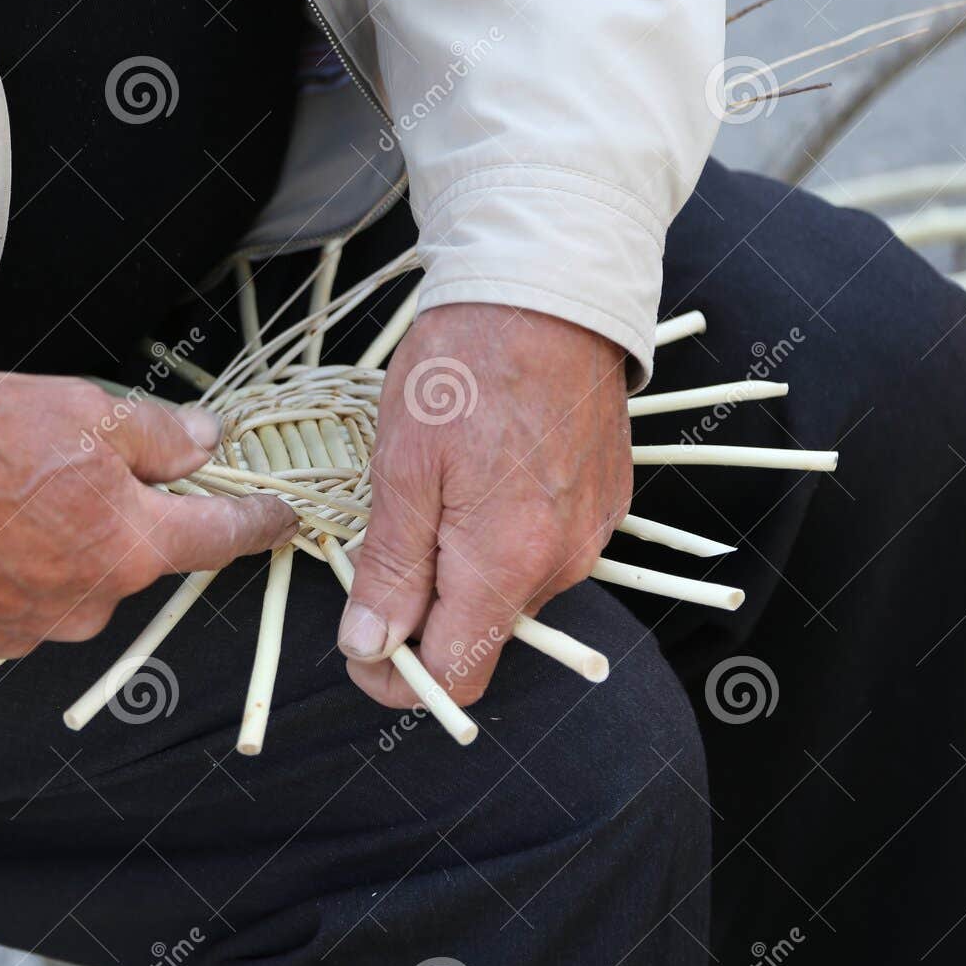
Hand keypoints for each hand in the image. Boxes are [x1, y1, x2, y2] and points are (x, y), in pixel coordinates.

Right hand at [0, 374, 295, 665]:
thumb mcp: (82, 412)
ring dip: (48, 547)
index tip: (278, 519)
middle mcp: (94, 602)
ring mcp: (35, 631)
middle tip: (55, 471)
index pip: (219, 536)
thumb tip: (204, 442)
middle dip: (109, 518)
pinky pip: (7, 605)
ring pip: (66, 581)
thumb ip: (154, 435)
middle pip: (128, 556)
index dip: (255, 522)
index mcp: (132, 546)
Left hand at [340, 303, 631, 706]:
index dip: (400, 678)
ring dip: (464, 569)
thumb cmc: (466, 366)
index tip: (362, 645)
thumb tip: (370, 648)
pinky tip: (483, 476)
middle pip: (482, 635)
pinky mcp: (603, 505)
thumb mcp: (402, 468)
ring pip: (510, 592)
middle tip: (387, 539)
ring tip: (437, 492)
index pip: (457, 677)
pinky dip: (502, 536)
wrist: (549, 288)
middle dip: (426, 612)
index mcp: (506, 562)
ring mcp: (589, 535)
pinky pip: (542, 551)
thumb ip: (390, 568)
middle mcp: (561, 564)